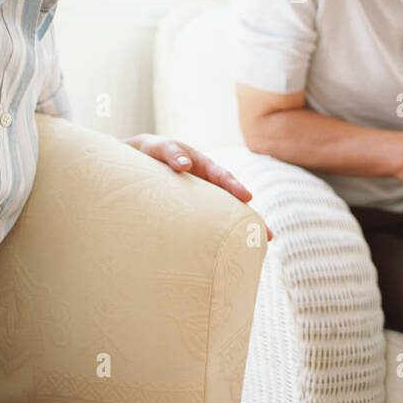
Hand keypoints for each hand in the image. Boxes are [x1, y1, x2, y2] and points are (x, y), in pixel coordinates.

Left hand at [122, 134, 271, 239]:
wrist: (135, 160)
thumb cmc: (150, 151)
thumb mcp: (159, 148)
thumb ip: (171, 153)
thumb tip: (185, 165)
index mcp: (203, 166)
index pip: (222, 177)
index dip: (235, 186)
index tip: (247, 197)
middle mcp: (206, 184)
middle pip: (232, 203)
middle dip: (250, 219)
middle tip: (267, 236)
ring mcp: (199, 200)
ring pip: (223, 216)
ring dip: (238, 232)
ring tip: (255, 251)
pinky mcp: (189, 211)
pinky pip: (206, 224)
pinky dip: (217, 237)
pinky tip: (224, 254)